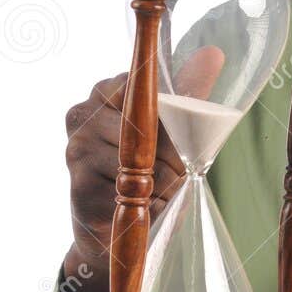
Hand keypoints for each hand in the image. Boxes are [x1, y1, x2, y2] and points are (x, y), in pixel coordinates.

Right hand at [61, 47, 223, 291]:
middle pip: (147, 123)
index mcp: (106, 91)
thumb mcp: (175, 135)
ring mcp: (78, 148)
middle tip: (169, 174)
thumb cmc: (146, 178)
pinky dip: (147, 204)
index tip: (175, 138)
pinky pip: (132, 190)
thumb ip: (189, 95)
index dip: (171, 118)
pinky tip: (136, 208)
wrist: (111, 238)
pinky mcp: (79, 185)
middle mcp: (83, 113)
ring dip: (161, 183)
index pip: (147, 84)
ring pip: (142, 160)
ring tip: (150, 193)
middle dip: (170, 155)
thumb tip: (214, 53)